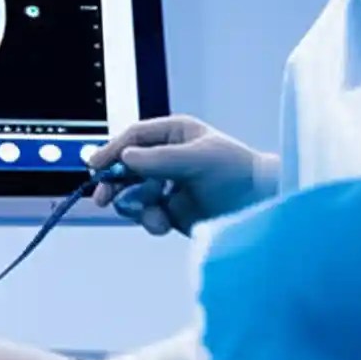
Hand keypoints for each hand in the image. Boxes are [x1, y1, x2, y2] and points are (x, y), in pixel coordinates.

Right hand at [88, 116, 278, 235]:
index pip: (134, 137)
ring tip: (151, 214)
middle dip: (113, 183)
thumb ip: (158, 159)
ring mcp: (167, 185)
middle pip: (124, 166)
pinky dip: (148, 220)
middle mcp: (167, 158)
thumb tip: (125, 158)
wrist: (264, 209)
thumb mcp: (197, 160)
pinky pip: (144, 214)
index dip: (113, 150)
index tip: (97, 165)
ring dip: (134, 205)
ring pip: (130, 193)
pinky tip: (162, 224)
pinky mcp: (170, 210)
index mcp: (175, 135)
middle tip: (102, 199)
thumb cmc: (239, 175)